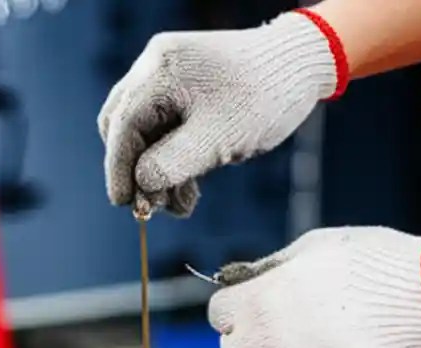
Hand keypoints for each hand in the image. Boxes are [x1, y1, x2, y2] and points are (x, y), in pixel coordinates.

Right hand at [98, 10, 346, 217]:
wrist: (302, 68)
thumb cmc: (265, 98)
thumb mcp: (217, 139)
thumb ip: (172, 164)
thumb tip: (139, 186)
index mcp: (161, 70)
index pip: (122, 123)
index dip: (118, 167)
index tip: (123, 203)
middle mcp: (157, 67)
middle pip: (124, 127)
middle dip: (137, 170)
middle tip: (153, 207)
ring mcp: (169, 77)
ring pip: (144, 133)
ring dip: (157, 171)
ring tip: (181, 203)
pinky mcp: (184, 90)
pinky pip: (164, 129)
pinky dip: (172, 160)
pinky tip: (188, 189)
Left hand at [207, 227, 420, 347]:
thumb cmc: (371, 264)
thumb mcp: (312, 247)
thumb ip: (271, 268)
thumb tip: (246, 278)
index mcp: (258, 305)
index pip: (219, 313)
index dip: (235, 303)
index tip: (251, 298)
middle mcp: (269, 346)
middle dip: (251, 334)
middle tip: (282, 317)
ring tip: (324, 329)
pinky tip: (348, 346)